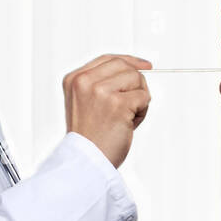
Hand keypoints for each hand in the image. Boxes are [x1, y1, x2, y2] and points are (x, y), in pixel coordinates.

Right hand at [62, 53, 152, 168]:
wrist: (85, 162)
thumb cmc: (89, 138)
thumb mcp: (84, 103)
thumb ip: (101, 84)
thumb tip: (135, 70)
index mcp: (74, 79)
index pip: (108, 59)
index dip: (130, 61)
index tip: (145, 66)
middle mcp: (85, 81)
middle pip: (125, 67)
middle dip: (135, 85)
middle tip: (130, 106)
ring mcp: (100, 91)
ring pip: (137, 79)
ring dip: (139, 99)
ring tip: (126, 118)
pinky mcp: (117, 104)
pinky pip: (144, 97)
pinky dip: (142, 112)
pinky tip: (129, 124)